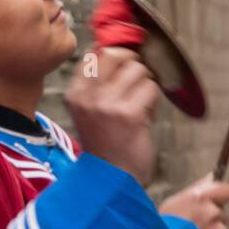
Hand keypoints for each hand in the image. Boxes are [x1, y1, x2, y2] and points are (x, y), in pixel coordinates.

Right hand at [64, 46, 158, 183]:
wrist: (110, 178)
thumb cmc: (105, 143)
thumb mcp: (89, 111)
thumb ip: (97, 84)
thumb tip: (117, 50)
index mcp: (75, 94)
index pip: (94, 54)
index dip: (114, 54)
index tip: (123, 67)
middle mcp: (87, 96)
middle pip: (117, 54)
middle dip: (133, 66)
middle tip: (135, 84)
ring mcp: (107, 104)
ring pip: (138, 69)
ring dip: (145, 85)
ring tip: (140, 104)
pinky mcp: (129, 114)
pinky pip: (150, 88)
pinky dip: (154, 101)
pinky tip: (146, 116)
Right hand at [160, 174, 228, 228]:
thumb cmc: (162, 227)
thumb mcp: (173, 203)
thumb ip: (196, 190)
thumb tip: (211, 177)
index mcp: (199, 198)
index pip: (226, 190)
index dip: (221, 195)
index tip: (215, 201)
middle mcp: (212, 213)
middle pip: (220, 212)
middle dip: (210, 219)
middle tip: (191, 227)